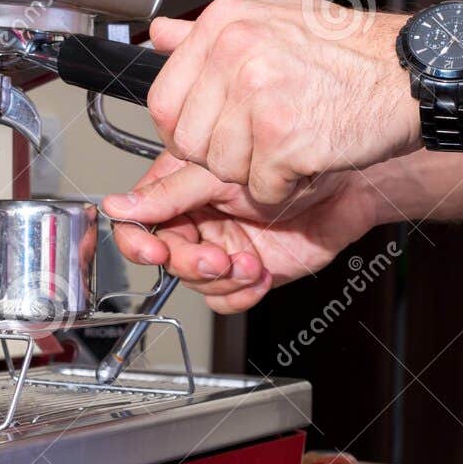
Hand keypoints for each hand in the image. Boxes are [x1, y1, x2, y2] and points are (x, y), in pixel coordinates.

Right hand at [103, 154, 384, 313]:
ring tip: (249, 261)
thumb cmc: (290, 164)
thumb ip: (168, 193)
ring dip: (221, 279)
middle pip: (166, 259)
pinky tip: (259, 272)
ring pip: (194, 283)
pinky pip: (223, 300)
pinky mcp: (245, 273)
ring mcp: (220, 248)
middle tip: (215, 258)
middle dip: (190, 263)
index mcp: (180, 190)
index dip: (138, 241)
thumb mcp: (220, 175)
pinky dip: (240, 293)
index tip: (154, 250)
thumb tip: (118, 205)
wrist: (344, 189)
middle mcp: (197, 221)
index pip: (138, 221)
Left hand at [145, 0, 419, 203]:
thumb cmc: (352, 52)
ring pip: (222, 171)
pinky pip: (261, 190)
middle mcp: (235, 52)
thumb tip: (159, 35)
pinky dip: (287, 190)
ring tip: (294, 146)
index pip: (162, 101)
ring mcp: (258, 94)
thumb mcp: (274, 21)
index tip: (213, 135)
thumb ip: (209, 36)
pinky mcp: (284, 137)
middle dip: (222, 158)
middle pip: (189, 143)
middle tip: (264, 144)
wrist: (414, 70)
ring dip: (258, 174)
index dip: (186, 131)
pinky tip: (311, 160)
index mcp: (224, 24)